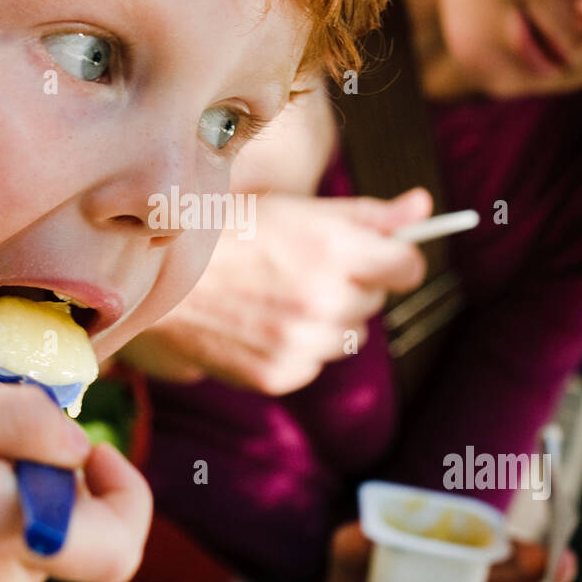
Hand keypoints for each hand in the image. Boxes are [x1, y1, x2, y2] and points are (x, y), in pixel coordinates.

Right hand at [0, 381, 151, 581]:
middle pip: (75, 536)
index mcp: (10, 536)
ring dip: (11, 506)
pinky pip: (0, 571)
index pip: (120, 546)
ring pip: (35, 549)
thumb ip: (27, 423)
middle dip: (51, 483)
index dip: (126, 492)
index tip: (87, 451)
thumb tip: (78, 448)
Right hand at [120, 189, 431, 394]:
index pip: (407, 265)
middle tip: (304, 267)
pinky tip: (260, 322)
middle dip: (352, 285)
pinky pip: (313, 363)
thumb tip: (424, 207)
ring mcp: (302, 342)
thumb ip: (368, 216)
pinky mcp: (280, 375)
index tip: (383, 257)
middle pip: (375, 301)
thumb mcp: (297, 210)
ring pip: (346, 336)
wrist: (157, 277)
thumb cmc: (228, 232)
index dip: (397, 258)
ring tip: (277, 294)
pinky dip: (295, 346)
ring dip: (326, 319)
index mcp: (334, 248)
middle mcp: (324, 299)